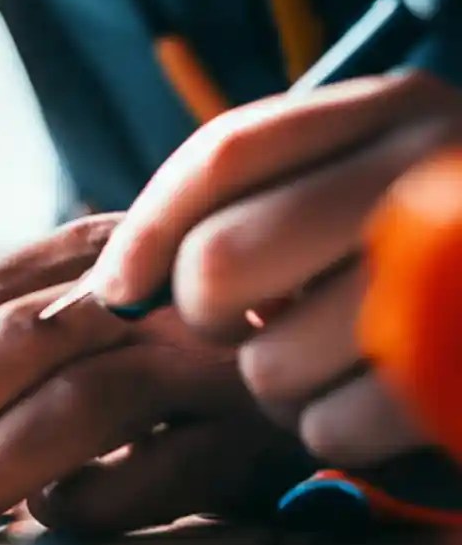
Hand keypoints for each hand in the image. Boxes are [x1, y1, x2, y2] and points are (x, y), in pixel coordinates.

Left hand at [0, 214, 311, 536]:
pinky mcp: (253, 428)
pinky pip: (162, 471)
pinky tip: (54, 513)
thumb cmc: (174, 347)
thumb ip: (14, 347)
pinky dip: (94, 501)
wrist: (319, 349)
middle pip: (29, 336)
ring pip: (86, 400)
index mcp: (108, 247)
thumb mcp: (97, 317)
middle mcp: (156, 288)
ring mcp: (209, 354)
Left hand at [91, 72, 461, 467]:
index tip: (116, 289)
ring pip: (269, 361)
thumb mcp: (361, 182)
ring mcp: (452, 273)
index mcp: (390, 113)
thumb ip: (257, 198)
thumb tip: (117, 283)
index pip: (226, 155)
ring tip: (324, 362)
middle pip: (221, 262)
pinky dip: (332, 432)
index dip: (147, 231)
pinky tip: (368, 404)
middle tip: (241, 325)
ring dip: (275, 383)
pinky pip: (330, 429)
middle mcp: (427, 172)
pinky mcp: (461, 374)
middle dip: (206, 317)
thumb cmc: (427, 249)